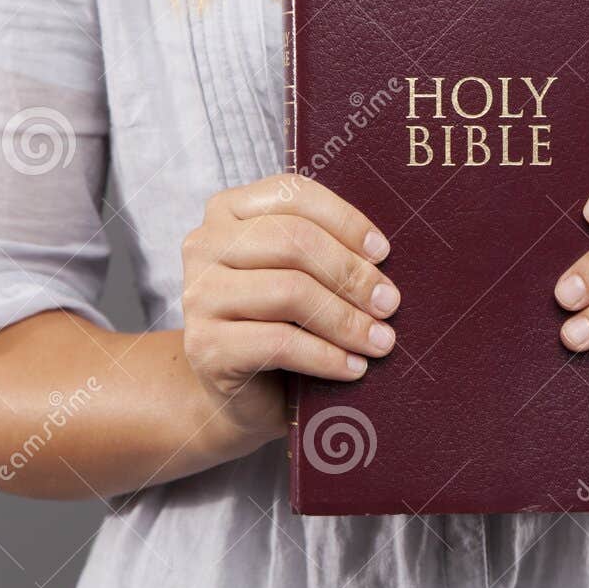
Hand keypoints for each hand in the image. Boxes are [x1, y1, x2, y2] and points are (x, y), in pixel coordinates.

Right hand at [180, 174, 400, 440]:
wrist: (239, 393)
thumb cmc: (281, 323)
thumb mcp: (302, 274)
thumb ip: (326, 250)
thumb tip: (381, 258)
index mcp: (229, 210)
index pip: (293, 195)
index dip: (345, 221)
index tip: (383, 253)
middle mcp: (205, 244)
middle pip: (293, 241)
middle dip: (351, 274)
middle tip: (389, 303)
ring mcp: (199, 295)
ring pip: (289, 292)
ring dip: (346, 320)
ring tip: (381, 340)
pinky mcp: (204, 346)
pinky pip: (279, 343)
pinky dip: (326, 356)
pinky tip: (354, 368)